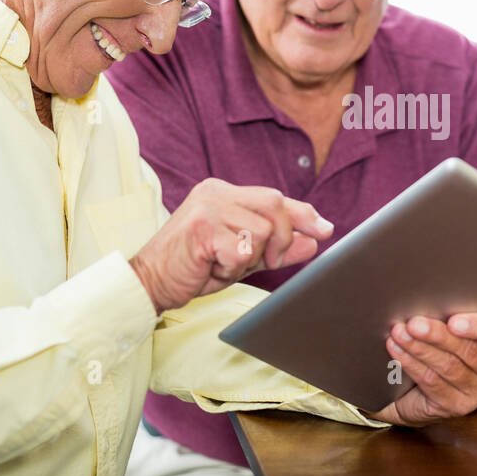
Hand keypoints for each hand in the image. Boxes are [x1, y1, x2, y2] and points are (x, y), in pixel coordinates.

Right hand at [129, 178, 332, 312]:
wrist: (150, 283)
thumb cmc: (193, 268)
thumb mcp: (242, 257)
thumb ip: (274, 247)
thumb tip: (313, 241)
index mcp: (224, 192)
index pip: (275, 197)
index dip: (304, 214)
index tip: (326, 229)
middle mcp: (216, 192)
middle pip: (274, 205)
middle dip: (281, 239)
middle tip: (266, 262)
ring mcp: (208, 207)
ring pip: (260, 232)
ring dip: (247, 260)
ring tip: (221, 264)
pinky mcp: (201, 227)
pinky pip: (241, 250)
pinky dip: (231, 268)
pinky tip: (211, 269)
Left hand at [370, 312, 476, 425]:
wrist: (429, 391)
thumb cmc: (449, 351)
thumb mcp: (461, 333)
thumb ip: (460, 319)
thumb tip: (439, 297)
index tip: (454, 321)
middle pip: (468, 352)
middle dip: (438, 335)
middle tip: (414, 323)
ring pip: (448, 367)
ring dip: (420, 348)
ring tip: (400, 332)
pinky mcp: (455, 407)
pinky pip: (431, 381)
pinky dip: (411, 363)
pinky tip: (398, 350)